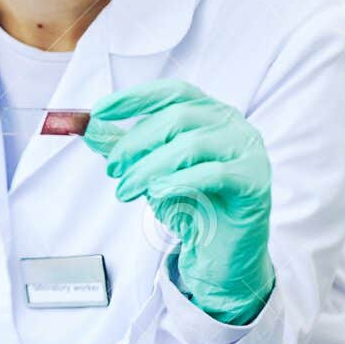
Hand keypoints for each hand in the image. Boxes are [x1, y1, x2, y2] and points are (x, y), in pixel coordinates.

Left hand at [84, 80, 274, 325]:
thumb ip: (124, 148)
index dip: (134, 98)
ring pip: (191, 145)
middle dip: (135, 143)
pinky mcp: (255, 180)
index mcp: (209, 113)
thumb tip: (89, 128)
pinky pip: (214, 173)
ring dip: (148, 168)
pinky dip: (178, 182)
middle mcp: (232, 124)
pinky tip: (155, 194)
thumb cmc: (190, 204)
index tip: (99, 111)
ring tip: (125, 190)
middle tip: (112, 169)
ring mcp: (248, 150)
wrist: (221, 250)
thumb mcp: (150, 171)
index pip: (171, 92)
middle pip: (177, 118)